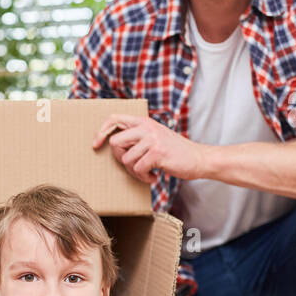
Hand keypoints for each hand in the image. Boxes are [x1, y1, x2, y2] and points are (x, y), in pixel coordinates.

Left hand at [92, 114, 208, 183]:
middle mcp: (147, 127)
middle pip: (115, 143)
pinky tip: (154, 177)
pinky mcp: (158, 152)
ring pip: (126, 159)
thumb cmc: (174, 151)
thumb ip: (137, 136)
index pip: (114, 118)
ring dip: (135, 172)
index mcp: (143, 122)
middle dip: (120, 159)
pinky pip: (138, 169)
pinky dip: (144, 177)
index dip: (101, 132)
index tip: (96, 145)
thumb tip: (111, 144)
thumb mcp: (155, 136)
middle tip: (134, 165)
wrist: (199, 159)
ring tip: (147, 172)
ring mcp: (152, 139)